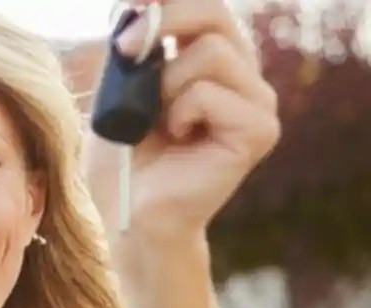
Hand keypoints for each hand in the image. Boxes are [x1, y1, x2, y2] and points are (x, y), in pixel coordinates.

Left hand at [84, 0, 280, 259]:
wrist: (130, 217)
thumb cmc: (121, 162)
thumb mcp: (116, 95)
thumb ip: (130, 50)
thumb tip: (134, 4)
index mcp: (211, 60)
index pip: (204, 4)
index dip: (167, 0)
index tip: (129, 2)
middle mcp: (241, 75)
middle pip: (215, 12)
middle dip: (163, 20)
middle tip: (124, 49)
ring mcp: (256, 102)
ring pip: (211, 52)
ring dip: (165, 85)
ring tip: (155, 122)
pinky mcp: (259, 130)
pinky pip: (210, 94)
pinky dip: (179, 112)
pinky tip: (177, 139)